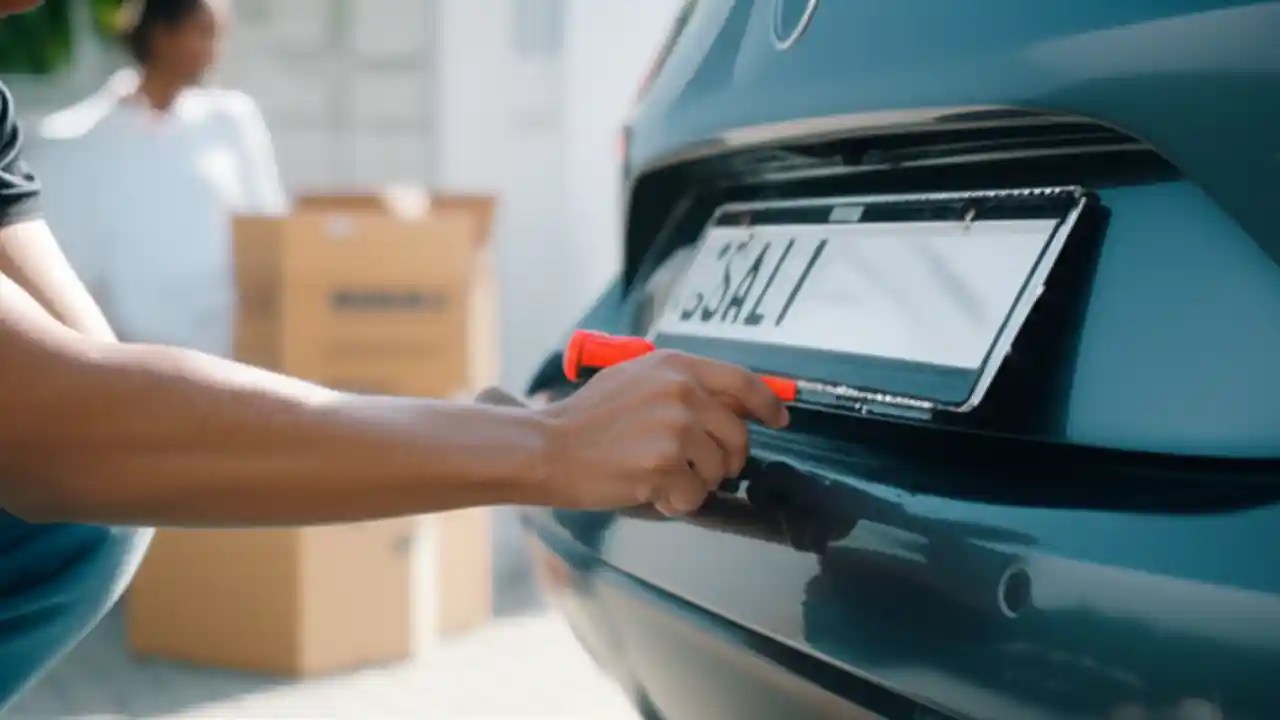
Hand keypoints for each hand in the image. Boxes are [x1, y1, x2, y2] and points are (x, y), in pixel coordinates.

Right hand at [535, 350, 788, 515]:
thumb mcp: (638, 381)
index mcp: (677, 367)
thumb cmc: (588, 420)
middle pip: (737, 435)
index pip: (743, 381)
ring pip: (719, 470)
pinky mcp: (664, 465)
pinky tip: (649, 490)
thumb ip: (684, 386)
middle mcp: (682, 392)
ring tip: (659, 475)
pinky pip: (695, 496)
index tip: (779, 418)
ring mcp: (675, 429)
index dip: (767, 403)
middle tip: (703, 469)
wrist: (549, 447)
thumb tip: (733, 404)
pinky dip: (677, 502)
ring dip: (696, 482)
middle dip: (727, 460)